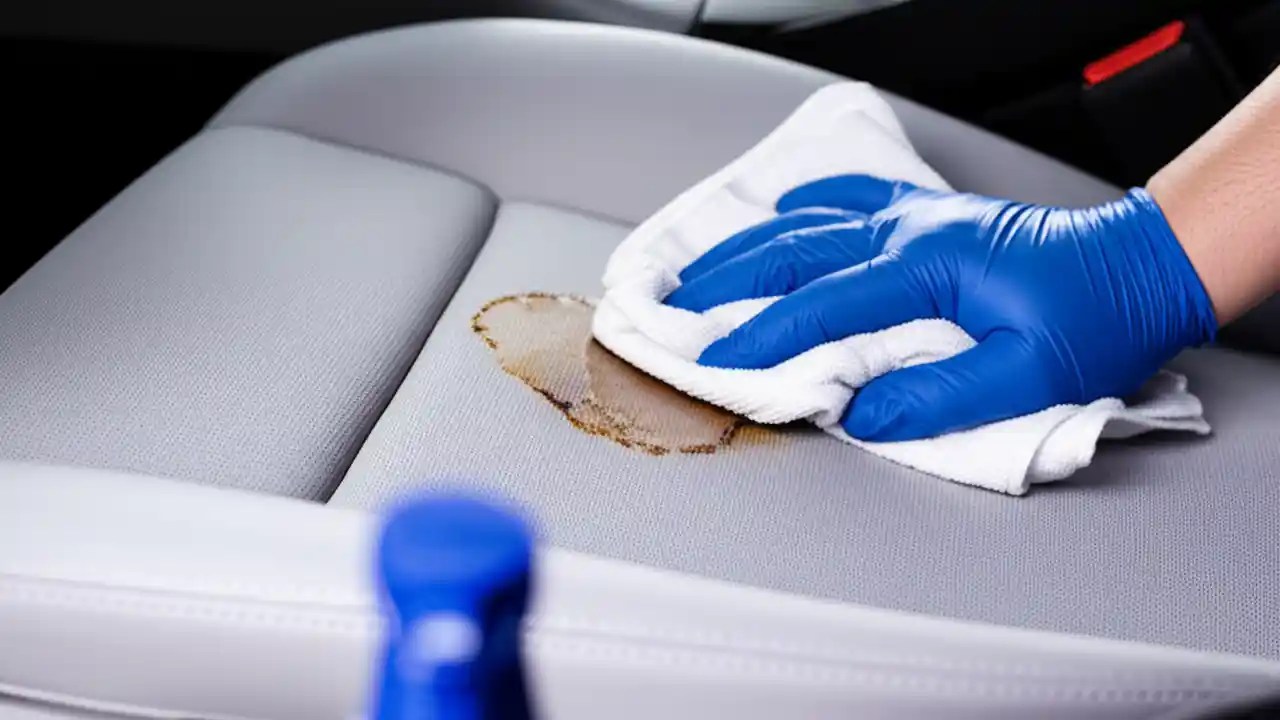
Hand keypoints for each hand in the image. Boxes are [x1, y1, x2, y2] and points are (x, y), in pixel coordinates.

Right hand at [664, 175, 1216, 440]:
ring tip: (699, 265)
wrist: (1142, 265)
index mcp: (926, 267)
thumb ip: (939, 395)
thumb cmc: (1094, 321)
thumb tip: (862, 413)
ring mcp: (917, 217)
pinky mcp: (931, 216)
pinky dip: (810, 203)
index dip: (759, 336)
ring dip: (749, 245)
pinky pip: (854, 198)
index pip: (820, 306)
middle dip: (725, 280)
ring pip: (811, 221)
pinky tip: (785, 205)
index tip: (709, 360)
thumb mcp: (1028, 375)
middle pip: (794, 250)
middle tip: (671, 305)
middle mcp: (909, 232)